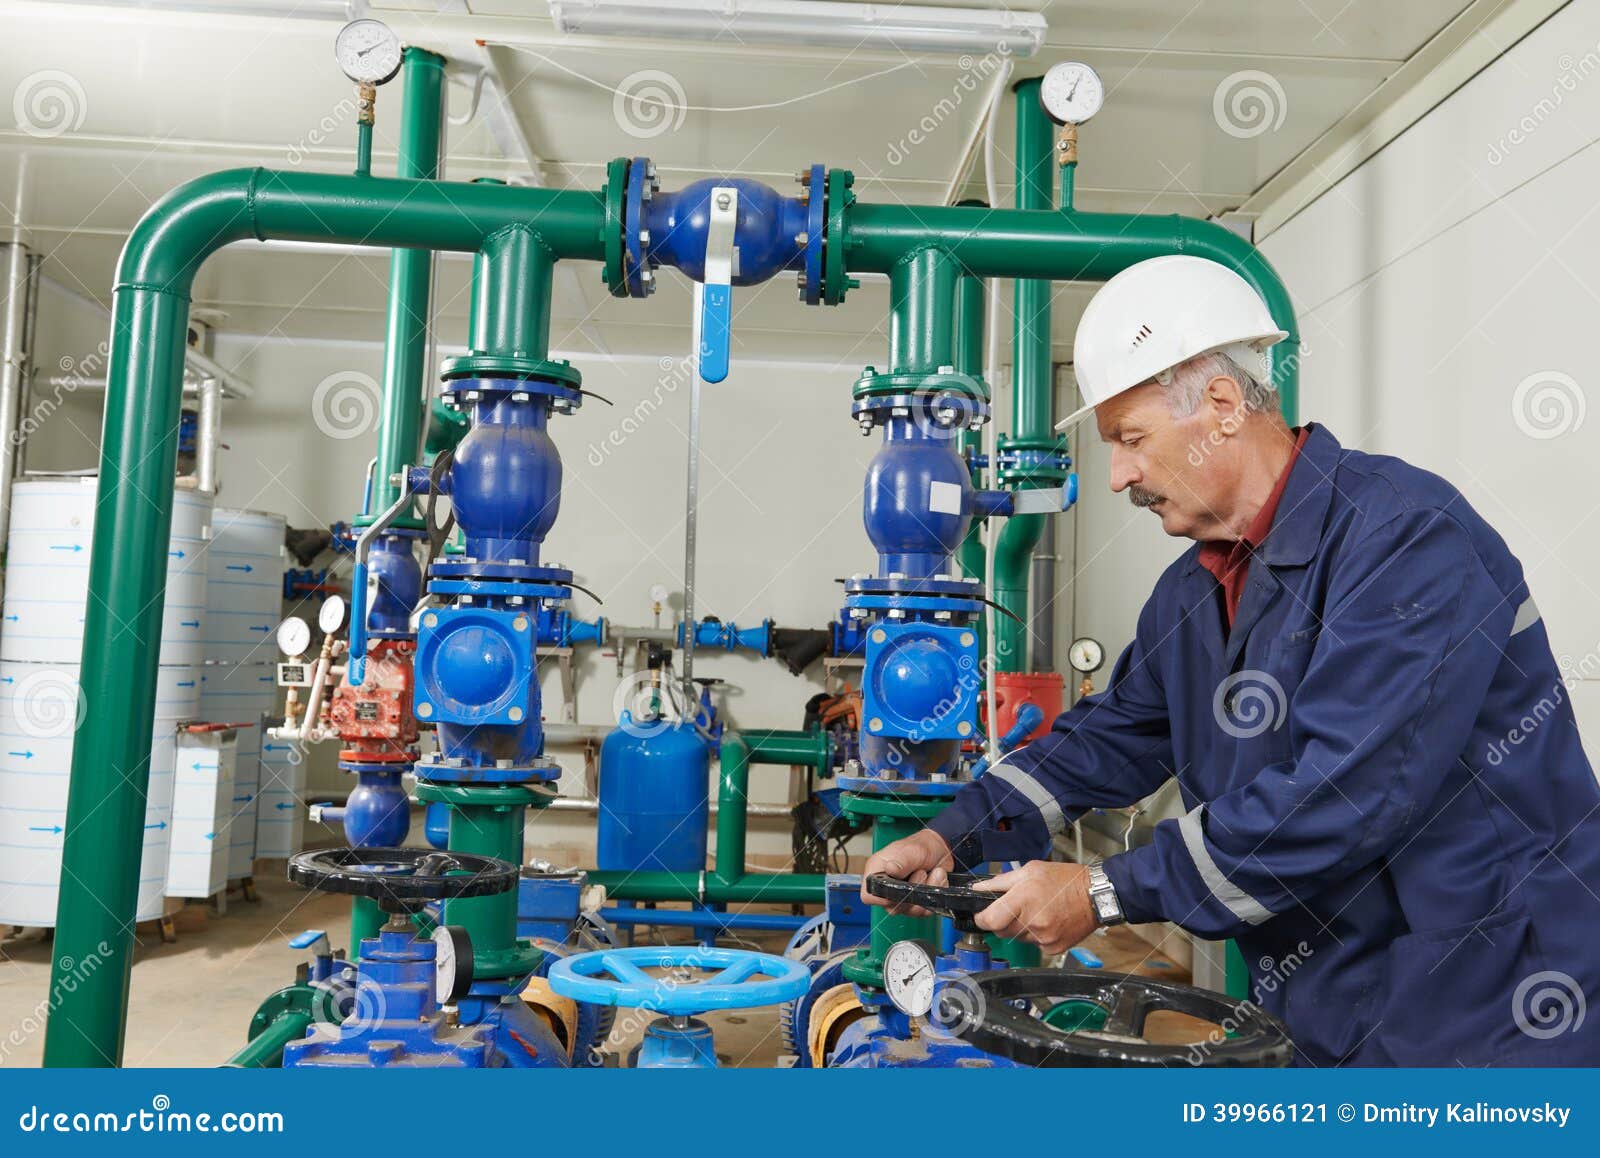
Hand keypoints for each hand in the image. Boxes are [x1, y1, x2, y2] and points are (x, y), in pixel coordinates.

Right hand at [860, 829, 955, 914]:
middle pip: (891, 907)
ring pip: (910, 911)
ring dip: (925, 893)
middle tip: (921, 872)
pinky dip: (934, 896)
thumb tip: (890, 869)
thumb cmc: (920, 846)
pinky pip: (925, 911)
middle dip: (911, 892)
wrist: (940, 849)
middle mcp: (887, 887)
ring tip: (932, 873)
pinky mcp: (917, 902)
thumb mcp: (910, 850)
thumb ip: (901, 861)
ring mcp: (902, 897)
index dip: (881, 897)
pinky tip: (936, 880)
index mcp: (877, 871)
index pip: (868, 895)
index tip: (898, 887)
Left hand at [972, 861, 1096, 955]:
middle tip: (1016, 907)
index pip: (989, 920)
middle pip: (1000, 931)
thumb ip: (1001, 881)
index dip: (981, 918)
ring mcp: (1043, 937)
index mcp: (1024, 899)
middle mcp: (1033, 921)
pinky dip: (1035, 935)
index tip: (982, 915)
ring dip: (1019, 927)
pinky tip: (1046, 921)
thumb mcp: (1030, 870)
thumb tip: (978, 888)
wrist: (1096, 896)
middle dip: (1002, 921)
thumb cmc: (1066, 880)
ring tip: (1036, 911)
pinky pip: (1033, 945)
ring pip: (1016, 938)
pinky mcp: (1052, 948)